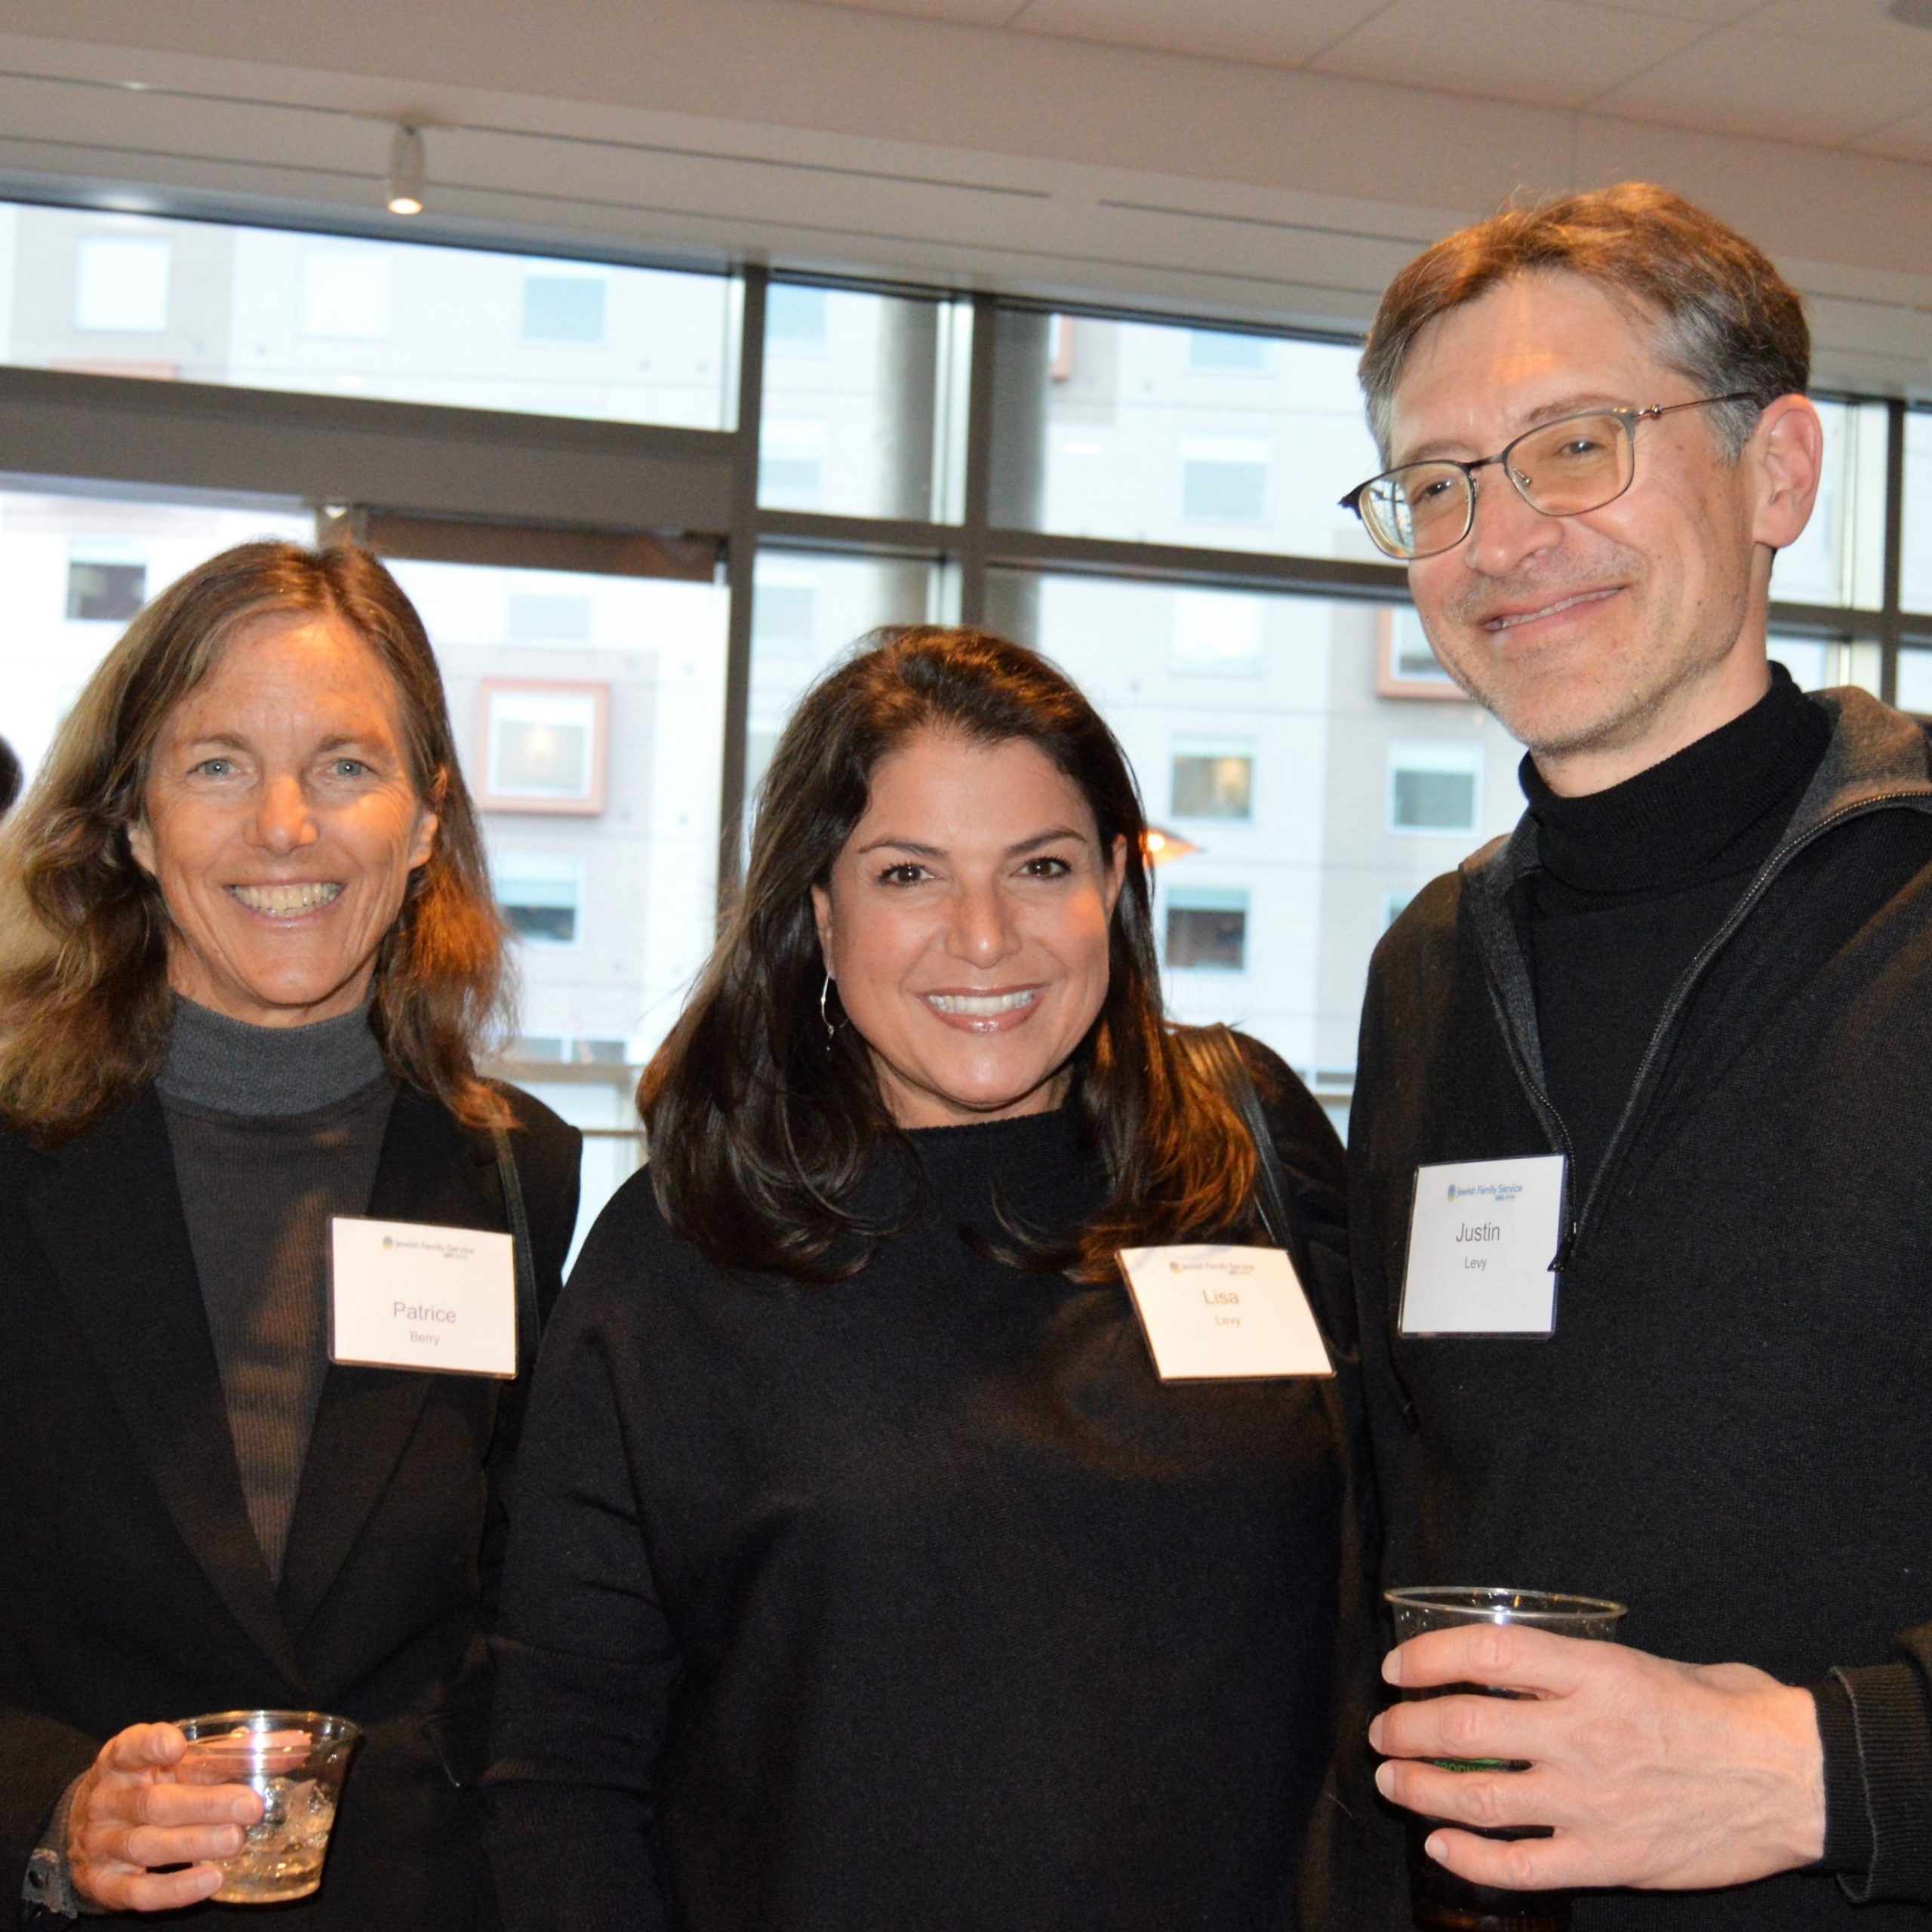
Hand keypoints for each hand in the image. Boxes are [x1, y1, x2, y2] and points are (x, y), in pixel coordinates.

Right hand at [67, 1722, 262, 1911]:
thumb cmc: (147, 1783)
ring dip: (195, 1843)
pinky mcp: (104, 1884)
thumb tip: (298, 1745)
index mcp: (121, 1762)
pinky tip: (212, 1879)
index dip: (151, 1746)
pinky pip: (138, 1892)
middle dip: (205, 1805)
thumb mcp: (176, 1761)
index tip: (178, 1745)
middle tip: (251, 1807)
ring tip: (237, 1840)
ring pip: (147, 1845)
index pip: (129, 1748)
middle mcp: (107, 1802)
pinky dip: (176, 1889)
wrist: (82, 1829)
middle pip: (153, 1803)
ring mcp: (102, 1845)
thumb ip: (230, 1753)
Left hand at [1367, 1623, 1824, 1892]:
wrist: (1792, 1780)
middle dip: (1407, 1729)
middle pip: (1463, 1728)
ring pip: (1477, 1799)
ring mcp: (1592, 1802)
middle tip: (1384, 1730)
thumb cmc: (1721, 1712)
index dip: (1427, 1658)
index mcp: (1592, 1674)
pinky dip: (1470, 1859)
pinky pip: (1520, 1866)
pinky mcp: (1609, 1858)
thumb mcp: (1645, 1662)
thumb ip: (1580, 1665)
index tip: (1397, 1666)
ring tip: (1393, 1782)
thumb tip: (1519, 1662)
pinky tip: (1441, 1848)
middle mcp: (1582, 1736)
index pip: (1483, 1655)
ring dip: (1420, 1791)